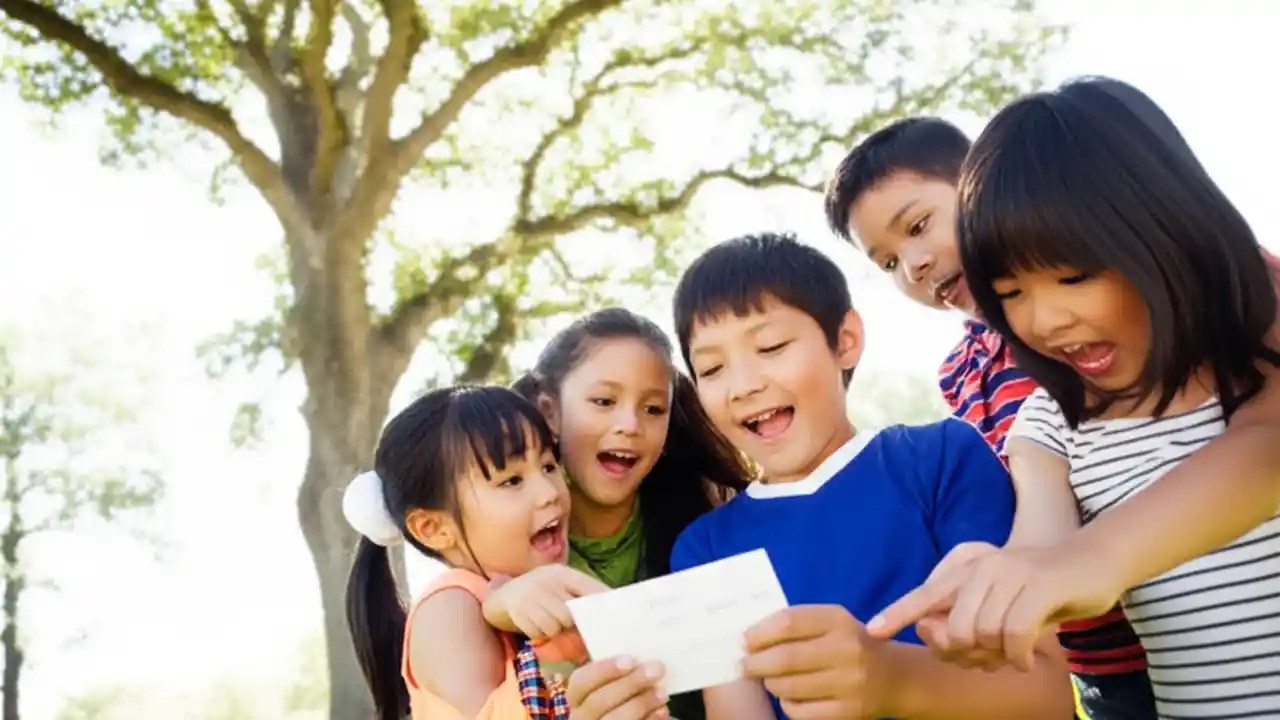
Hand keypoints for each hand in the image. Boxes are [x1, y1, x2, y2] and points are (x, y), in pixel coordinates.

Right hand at [483, 565, 608, 639]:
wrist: (501, 595)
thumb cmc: (538, 595)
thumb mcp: (558, 587)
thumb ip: (579, 595)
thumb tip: (607, 613)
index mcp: (562, 573)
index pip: (590, 588)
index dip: (604, 604)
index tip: (614, 619)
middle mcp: (547, 580)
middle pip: (571, 614)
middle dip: (572, 626)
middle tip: (569, 628)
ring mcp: (530, 594)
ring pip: (555, 626)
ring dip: (554, 632)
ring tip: (549, 625)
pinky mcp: (517, 610)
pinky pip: (538, 632)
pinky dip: (539, 635)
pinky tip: (535, 626)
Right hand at [567, 657, 668, 719]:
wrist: (626, 718)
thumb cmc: (621, 697)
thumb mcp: (614, 684)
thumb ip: (621, 674)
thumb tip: (643, 662)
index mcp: (577, 697)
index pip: (581, 681)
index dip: (604, 670)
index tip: (630, 660)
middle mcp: (581, 717)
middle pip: (598, 702)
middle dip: (629, 684)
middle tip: (656, 670)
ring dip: (640, 704)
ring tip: (662, 692)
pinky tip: (662, 711)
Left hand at [742, 605, 890, 719]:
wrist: (895, 677)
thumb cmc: (850, 645)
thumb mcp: (831, 623)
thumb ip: (796, 625)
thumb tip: (748, 639)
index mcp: (839, 620)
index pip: (788, 622)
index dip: (759, 632)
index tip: (744, 640)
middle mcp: (848, 649)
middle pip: (785, 658)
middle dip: (755, 663)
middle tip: (744, 664)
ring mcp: (850, 683)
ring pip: (789, 686)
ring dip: (770, 683)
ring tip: (769, 678)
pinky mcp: (849, 712)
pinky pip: (800, 711)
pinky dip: (787, 704)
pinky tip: (789, 696)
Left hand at [868, 542, 1120, 670]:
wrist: (1095, 561)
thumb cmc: (1041, 590)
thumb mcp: (998, 602)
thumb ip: (963, 617)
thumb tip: (929, 634)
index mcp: (966, 566)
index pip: (924, 594)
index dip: (898, 613)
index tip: (872, 630)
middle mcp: (982, 564)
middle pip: (954, 629)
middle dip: (969, 655)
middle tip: (990, 661)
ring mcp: (1010, 571)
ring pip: (983, 633)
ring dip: (998, 656)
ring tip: (1013, 656)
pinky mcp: (1038, 585)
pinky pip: (1014, 633)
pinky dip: (1018, 655)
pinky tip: (1026, 659)